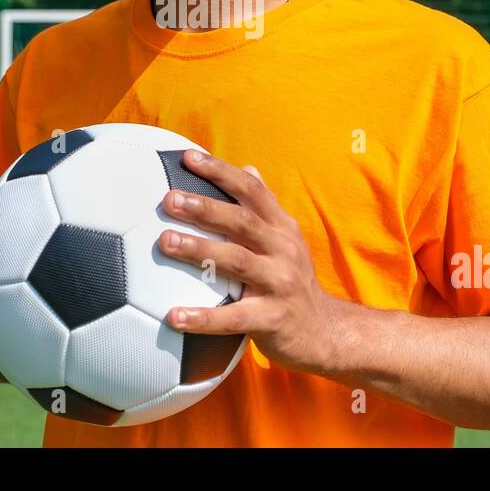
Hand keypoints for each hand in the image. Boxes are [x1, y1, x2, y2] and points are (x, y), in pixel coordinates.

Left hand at [157, 150, 341, 375]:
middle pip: (242, 221)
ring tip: (166, 241)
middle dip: (205, 207)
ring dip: (199, 250)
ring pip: (237, 261)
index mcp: (282, 228)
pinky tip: (174, 316)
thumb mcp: (286, 240)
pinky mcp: (272, 318)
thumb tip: (247, 168)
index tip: (189, 158)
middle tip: (170, 199)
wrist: (323, 332)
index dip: (221, 171)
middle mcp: (284, 250)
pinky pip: (233, 317)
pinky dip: (203, 317)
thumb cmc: (292, 281)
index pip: (252, 190)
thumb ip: (265, 208)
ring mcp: (280, 283)